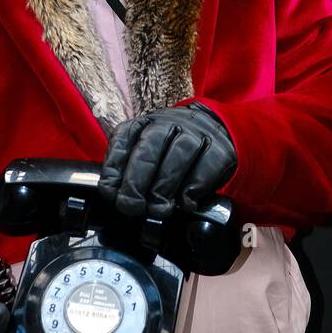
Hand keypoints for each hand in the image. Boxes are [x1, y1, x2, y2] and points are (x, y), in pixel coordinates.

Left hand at [96, 101, 236, 219]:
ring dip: (164, 187)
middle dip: (136, 183)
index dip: (114, 171)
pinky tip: (185, 202)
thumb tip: (114, 193)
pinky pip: (205, 168)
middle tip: (133, 207)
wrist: (213, 130)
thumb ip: (127, 168)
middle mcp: (167, 124)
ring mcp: (195, 134)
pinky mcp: (219, 149)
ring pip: (177, 157)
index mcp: (142, 124)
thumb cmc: (170, 149)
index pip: (122, 142)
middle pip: (148, 150)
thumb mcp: (144, 151)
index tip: (112, 194)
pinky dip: (192, 189)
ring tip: (159, 208)